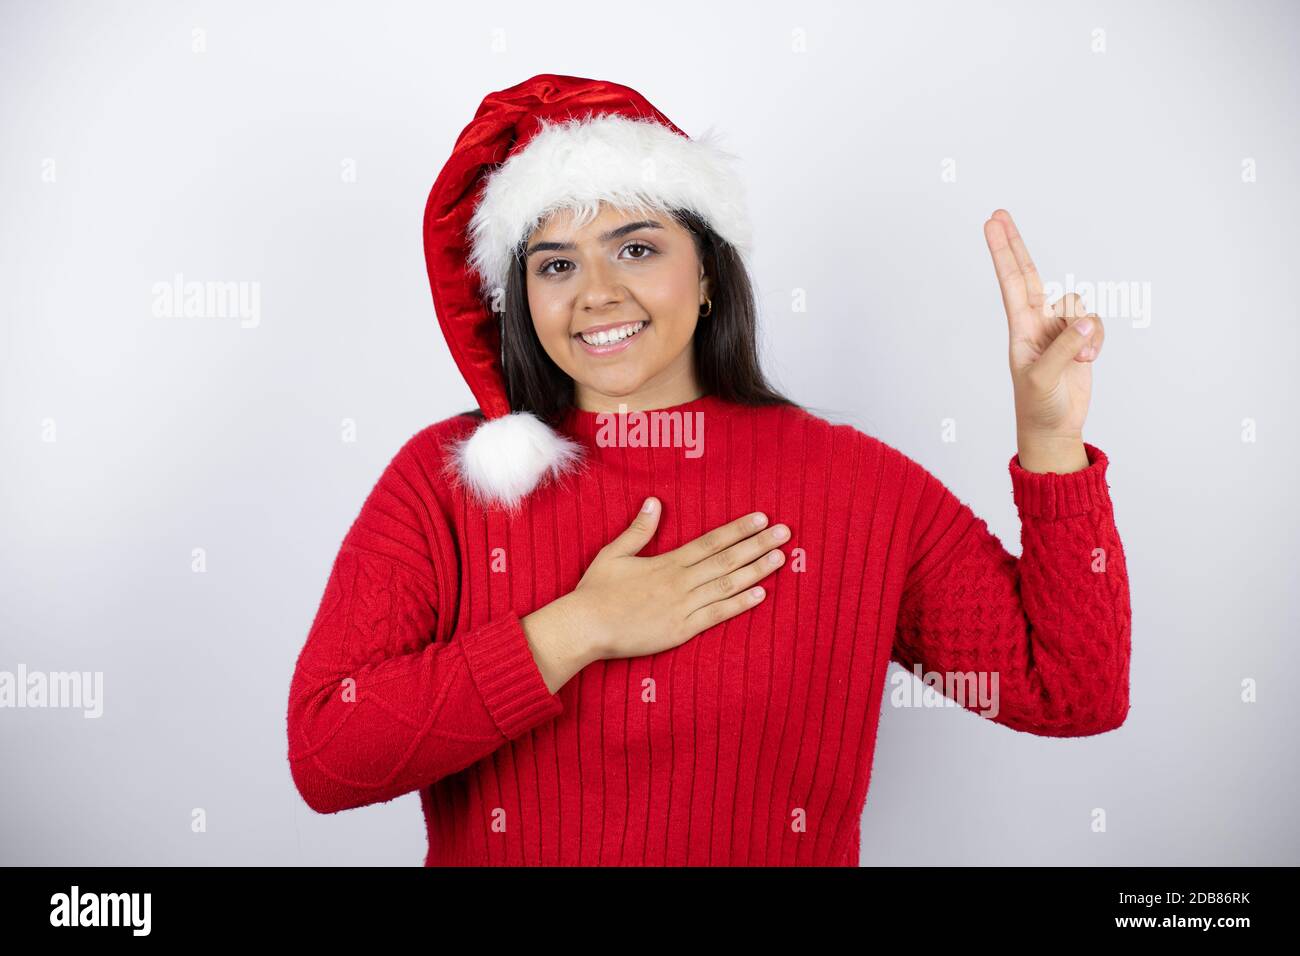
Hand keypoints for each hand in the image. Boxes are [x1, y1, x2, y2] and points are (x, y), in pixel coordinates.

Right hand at [561, 499, 790, 661]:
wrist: (585, 627)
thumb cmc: (595, 591)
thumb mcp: (614, 553)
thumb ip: (638, 529)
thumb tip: (655, 502)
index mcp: (667, 562)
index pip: (711, 542)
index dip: (738, 530)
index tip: (761, 519)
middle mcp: (681, 581)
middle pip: (727, 559)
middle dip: (758, 544)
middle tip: (785, 533)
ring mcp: (683, 606)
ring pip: (727, 585)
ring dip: (757, 570)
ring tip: (780, 558)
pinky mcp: (681, 630)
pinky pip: (717, 615)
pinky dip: (740, 604)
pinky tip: (761, 594)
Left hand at [983, 209, 1104, 446]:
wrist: (1054, 427)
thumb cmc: (1038, 405)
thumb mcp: (1043, 378)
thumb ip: (1065, 347)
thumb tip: (1085, 322)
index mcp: (1021, 328)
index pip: (1011, 281)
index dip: (1003, 251)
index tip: (991, 223)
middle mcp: (1037, 322)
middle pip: (1030, 274)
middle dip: (1016, 245)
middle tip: (999, 214)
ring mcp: (1059, 329)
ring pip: (1078, 304)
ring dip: (1086, 327)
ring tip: (1082, 356)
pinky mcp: (1080, 339)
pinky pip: (1096, 322)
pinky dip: (1099, 337)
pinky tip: (1090, 357)